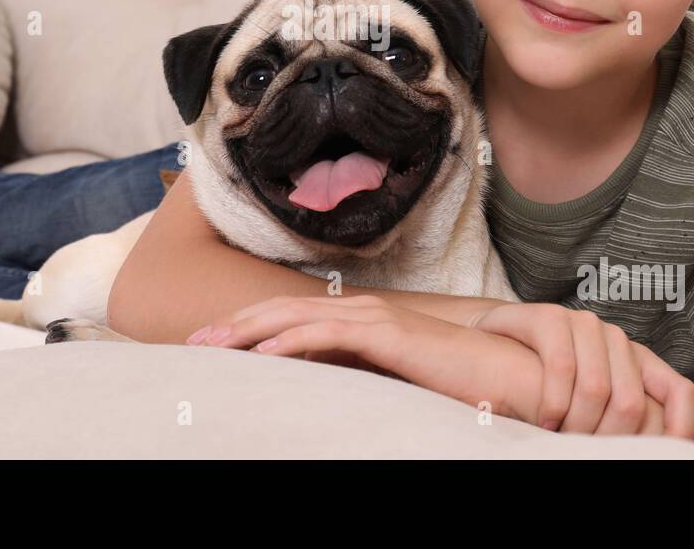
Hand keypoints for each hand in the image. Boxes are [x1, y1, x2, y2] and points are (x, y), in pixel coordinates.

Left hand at [186, 294, 553, 419]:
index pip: (288, 316)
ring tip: (214, 347)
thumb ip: (353, 372)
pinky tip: (264, 355)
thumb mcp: (388, 376)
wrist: (501, 370)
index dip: (246, 327)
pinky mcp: (386, 334)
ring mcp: (372, 317)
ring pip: (296, 317)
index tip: (210, 347)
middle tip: (192, 345)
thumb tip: (315, 384)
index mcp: (355, 317)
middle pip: (281, 310)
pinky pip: (329, 335)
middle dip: (234, 325)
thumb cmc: (448, 377)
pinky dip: (292, 342)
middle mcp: (358, 309)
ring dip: (250, 331)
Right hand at [470, 302, 693, 438]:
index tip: (668, 455)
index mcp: (638, 359)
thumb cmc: (547, 382)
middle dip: (606, 438)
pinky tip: (545, 421)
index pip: (679, 391)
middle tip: (583, 450)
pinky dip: (553, 403)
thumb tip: (651, 454)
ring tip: (560, 438)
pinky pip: (561, 367)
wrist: (497, 343)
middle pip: (630, 402)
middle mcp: (616, 339)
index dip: (682, 426)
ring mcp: (584, 324)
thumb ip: (619, 417)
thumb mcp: (592, 401)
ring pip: (595, 388)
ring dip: (576, 424)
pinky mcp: (550, 318)